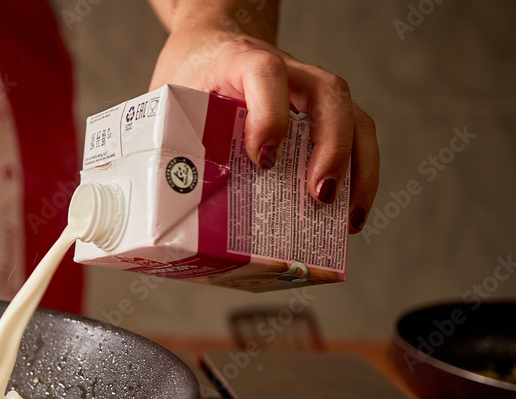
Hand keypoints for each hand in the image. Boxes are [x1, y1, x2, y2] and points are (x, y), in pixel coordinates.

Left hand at [150, 24, 378, 232]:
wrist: (209, 47)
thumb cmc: (191, 78)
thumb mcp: (170, 103)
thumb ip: (174, 139)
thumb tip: (173, 204)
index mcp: (239, 60)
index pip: (265, 73)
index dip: (268, 115)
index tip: (262, 159)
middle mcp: (288, 69)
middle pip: (328, 94)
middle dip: (331, 148)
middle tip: (318, 195)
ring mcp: (309, 89)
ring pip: (353, 116)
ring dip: (358, 169)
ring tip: (348, 219)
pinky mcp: (321, 112)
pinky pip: (354, 135)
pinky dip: (359, 175)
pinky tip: (348, 214)